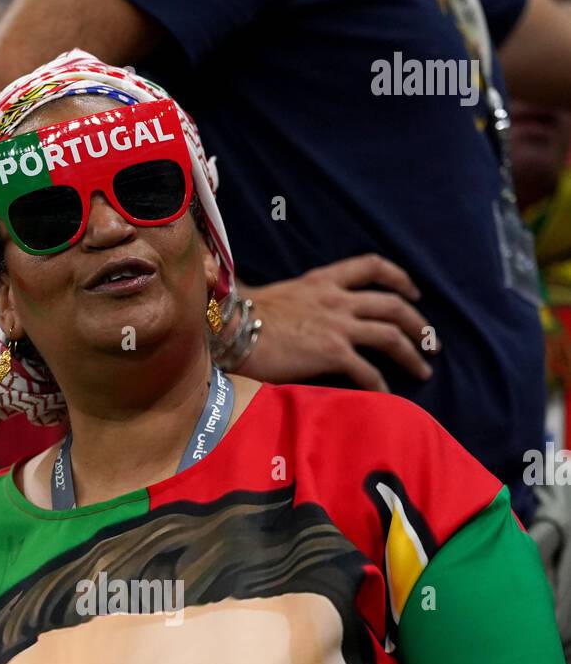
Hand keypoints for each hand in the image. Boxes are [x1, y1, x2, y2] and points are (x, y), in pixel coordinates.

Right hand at [237, 255, 437, 390]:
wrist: (231, 330)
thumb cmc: (245, 319)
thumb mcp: (281, 297)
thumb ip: (303, 303)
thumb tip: (305, 320)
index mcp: (323, 280)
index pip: (371, 266)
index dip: (399, 277)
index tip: (413, 292)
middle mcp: (336, 298)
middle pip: (393, 304)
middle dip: (418, 324)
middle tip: (431, 342)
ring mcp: (337, 325)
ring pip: (390, 335)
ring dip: (412, 354)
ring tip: (423, 372)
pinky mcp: (332, 352)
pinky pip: (367, 371)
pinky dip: (381, 385)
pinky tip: (387, 397)